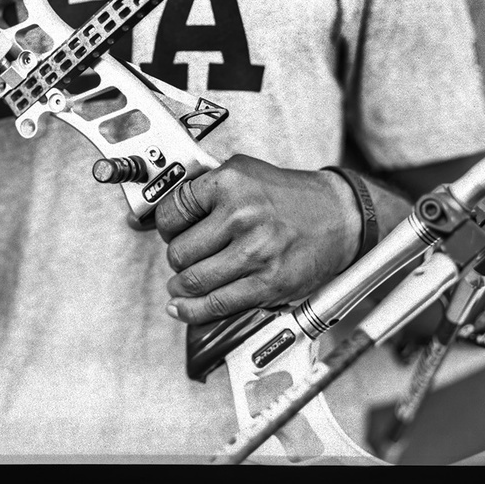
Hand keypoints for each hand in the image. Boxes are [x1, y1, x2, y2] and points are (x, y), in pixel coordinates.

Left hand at [153, 155, 360, 322]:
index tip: (172, 230)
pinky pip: (216, 304)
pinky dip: (192, 311)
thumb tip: (146, 217)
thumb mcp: (242, 173)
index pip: (172, 210)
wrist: (338, 215)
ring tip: (182, 283)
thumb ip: (200, 191)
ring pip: (192, 280)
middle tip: (185, 255)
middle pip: (179, 251)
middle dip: (176, 257)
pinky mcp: (268, 283)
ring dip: (181, 286)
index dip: (165, 225)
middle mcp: (242, 216)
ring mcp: (256, 252)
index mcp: (231, 182)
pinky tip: (183, 308)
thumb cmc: (286, 196)